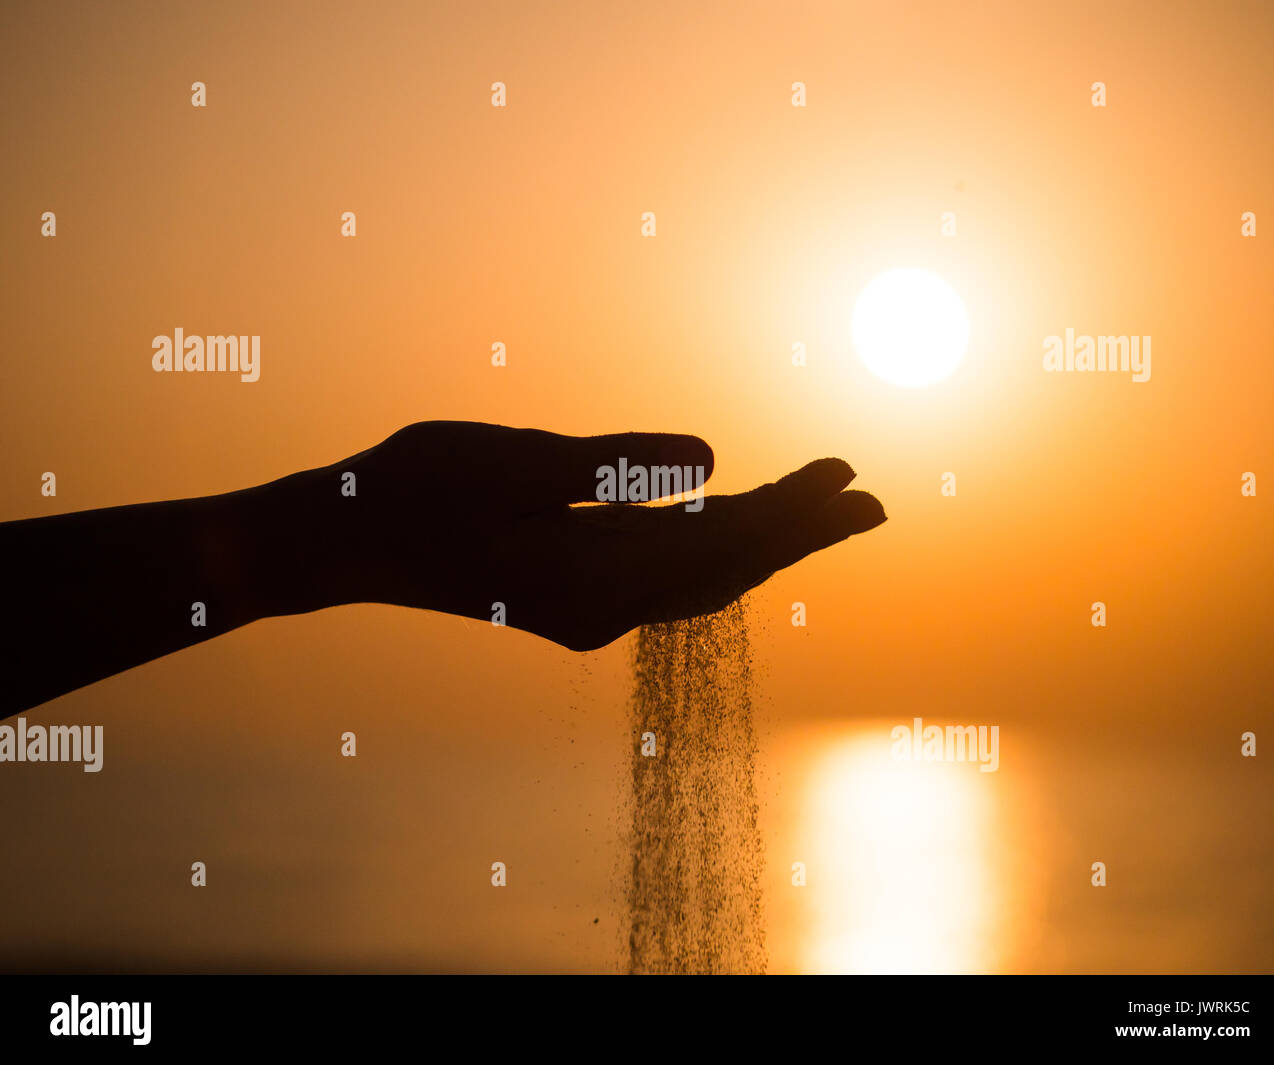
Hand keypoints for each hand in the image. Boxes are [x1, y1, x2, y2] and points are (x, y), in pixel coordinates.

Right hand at [288, 421, 886, 649]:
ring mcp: (589, 609)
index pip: (723, 549)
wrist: (343, 540)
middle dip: (800, 532)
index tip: (855, 483)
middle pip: (728, 570)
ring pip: (701, 574)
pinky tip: (734, 515)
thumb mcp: (513, 461)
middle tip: (873, 499)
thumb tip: (712, 460)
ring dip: (764, 538)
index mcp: (595, 583)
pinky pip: (666, 573)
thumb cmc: (414, 490)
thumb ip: (613, 464)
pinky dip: (713, 543)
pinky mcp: (573, 593)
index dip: (794, 516)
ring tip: (826, 503)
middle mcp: (604, 610)